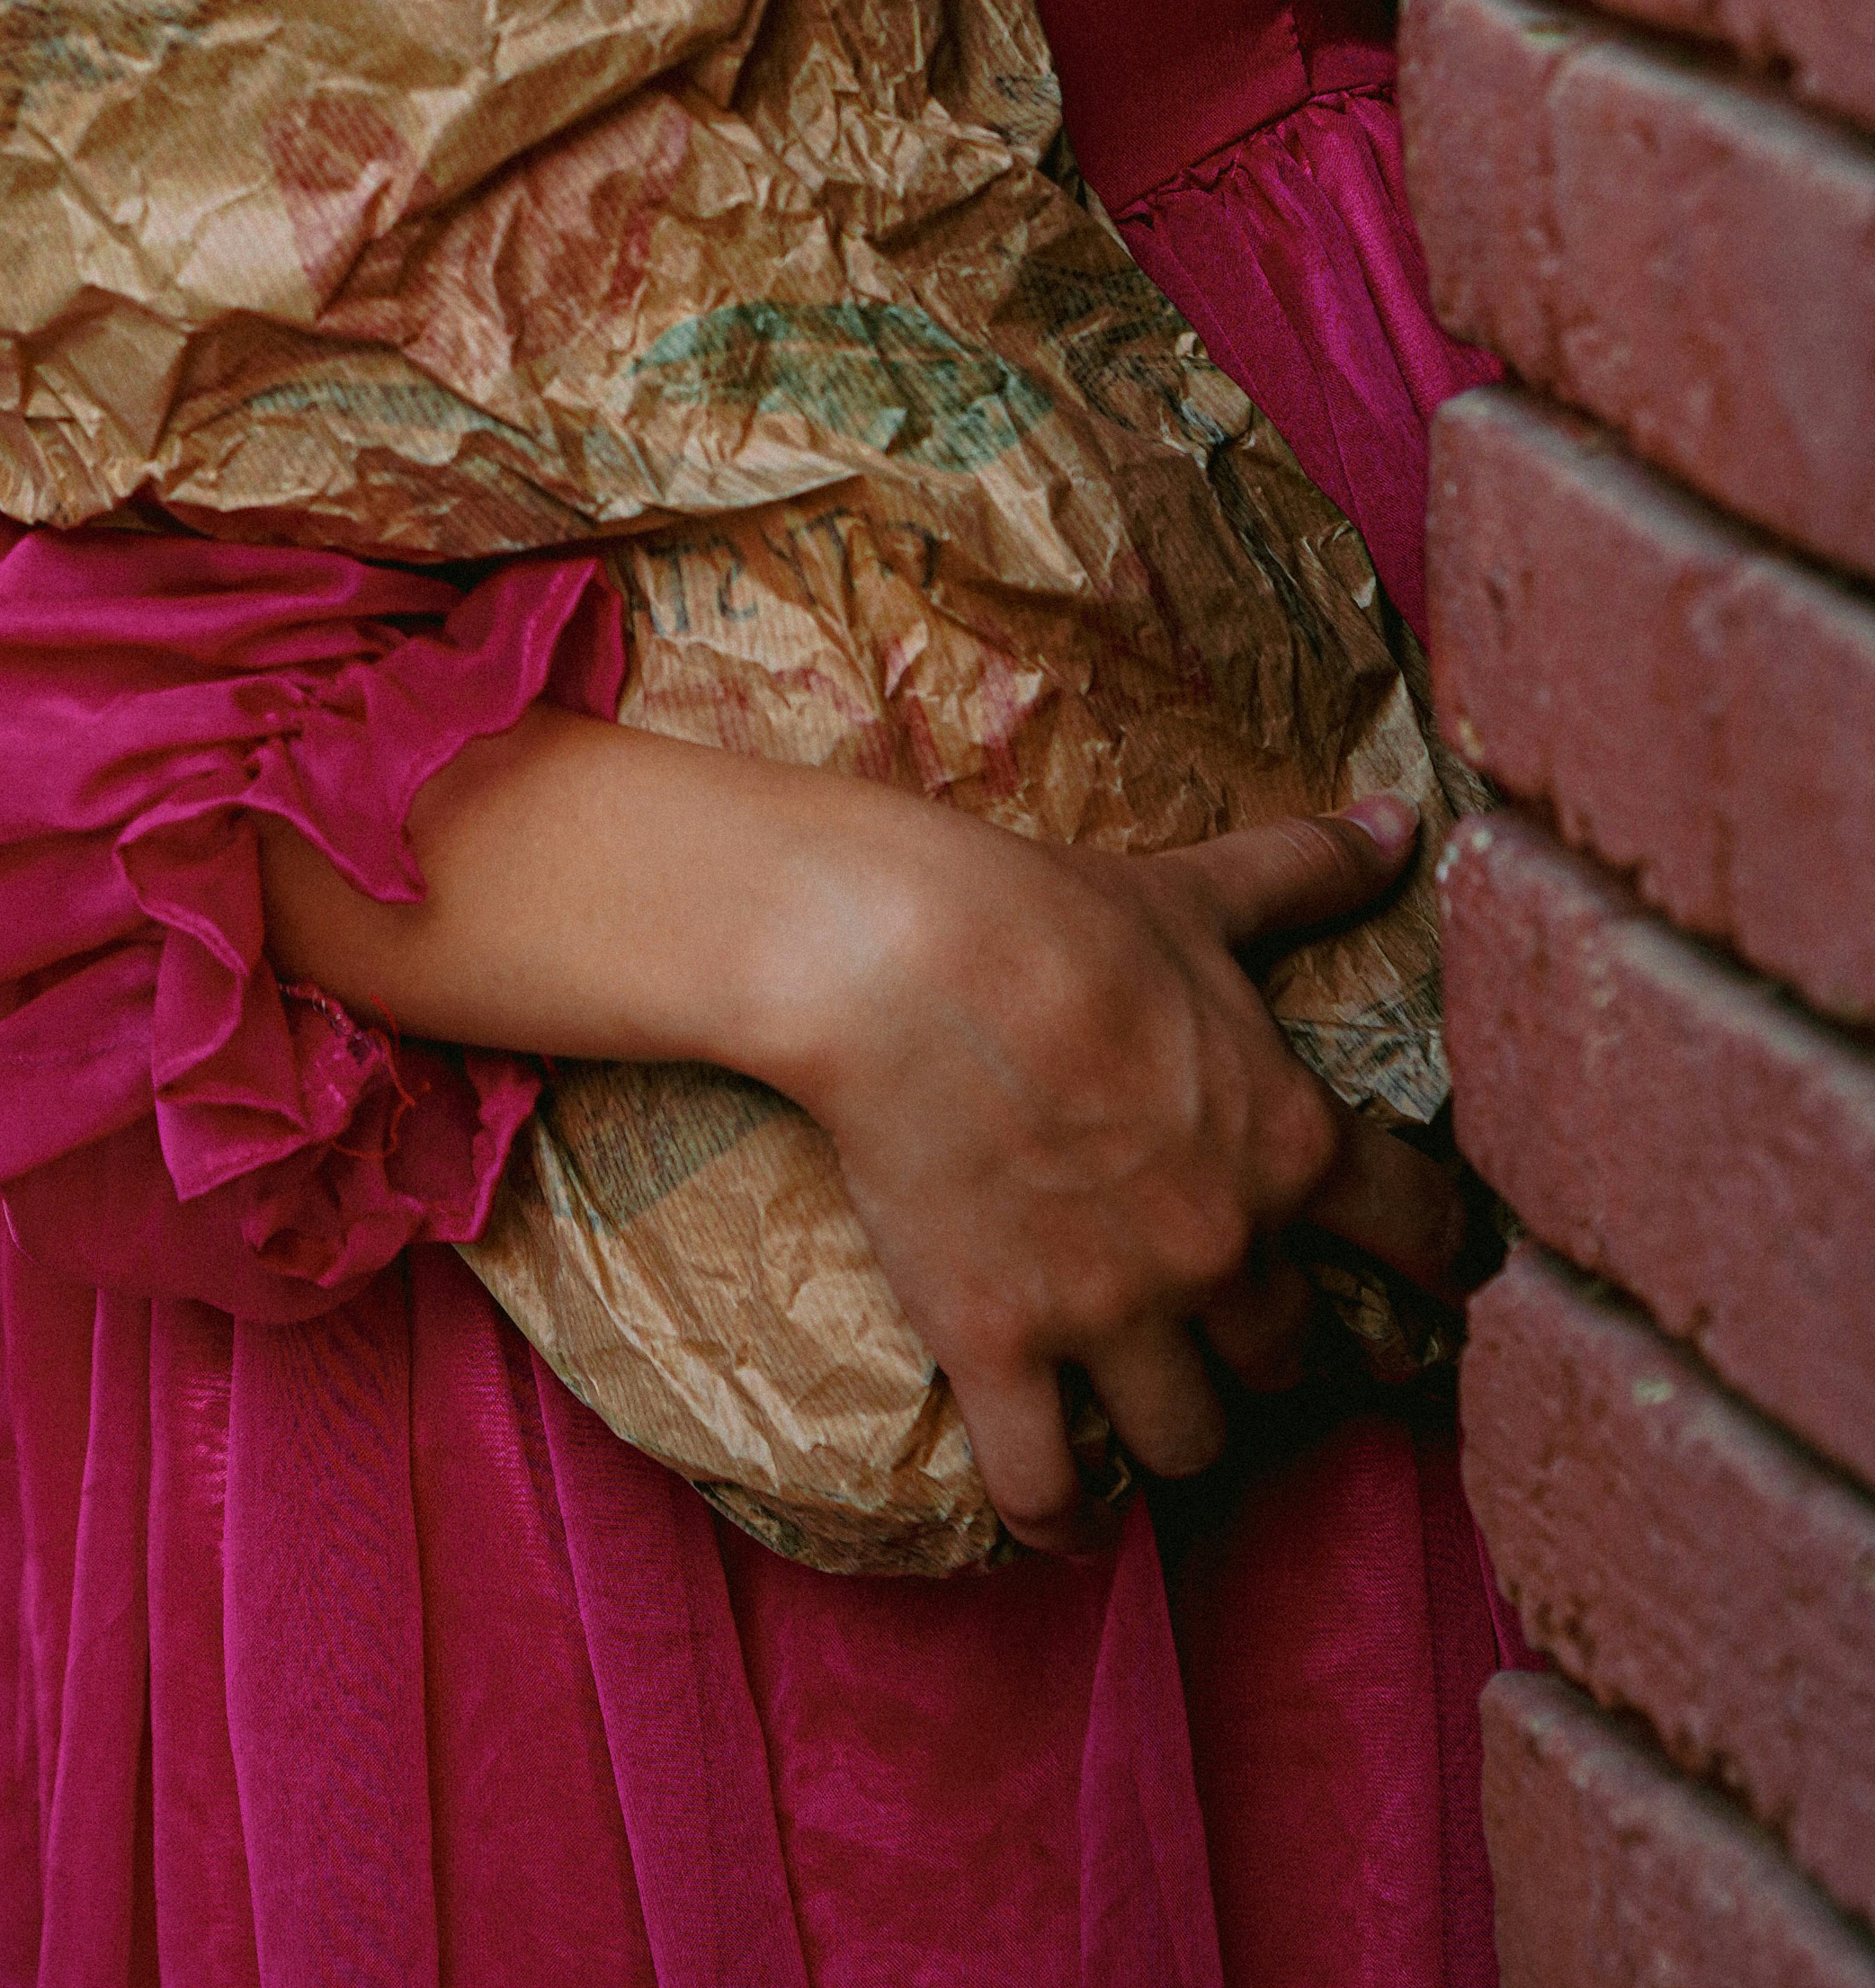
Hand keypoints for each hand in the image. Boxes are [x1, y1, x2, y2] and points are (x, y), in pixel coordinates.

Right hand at [759, 795, 1468, 1553]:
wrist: (893, 954)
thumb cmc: (1048, 912)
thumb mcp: (1194, 891)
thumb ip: (1307, 871)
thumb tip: (1404, 825)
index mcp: (1288, 1141)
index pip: (1421, 1233)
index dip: (1446, 1267)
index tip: (1449, 1292)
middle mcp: (1223, 1250)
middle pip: (1294, 1362)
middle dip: (1279, 1356)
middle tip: (1251, 1340)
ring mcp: (1114, 1314)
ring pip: (1190, 1442)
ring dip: (1177, 1432)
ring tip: (1154, 1411)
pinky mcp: (1005, 1347)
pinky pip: (1049, 1488)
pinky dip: (1060, 1516)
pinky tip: (1064, 1515)